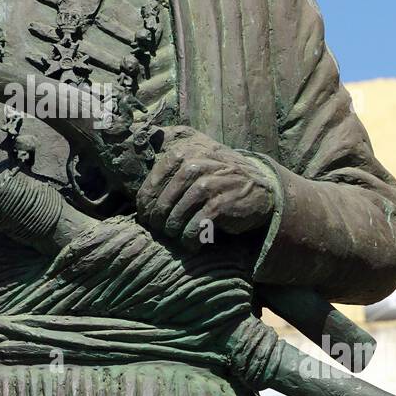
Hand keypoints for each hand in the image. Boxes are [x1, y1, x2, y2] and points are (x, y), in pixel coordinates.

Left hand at [136, 126, 274, 250]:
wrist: (260, 188)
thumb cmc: (219, 176)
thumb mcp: (196, 154)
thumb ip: (169, 153)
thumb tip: (135, 152)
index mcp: (183, 151)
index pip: (150, 186)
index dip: (146, 206)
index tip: (149, 217)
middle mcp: (194, 165)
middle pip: (161, 205)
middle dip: (158, 223)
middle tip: (163, 231)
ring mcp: (208, 185)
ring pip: (175, 219)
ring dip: (174, 233)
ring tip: (178, 237)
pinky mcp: (219, 205)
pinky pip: (193, 230)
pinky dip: (190, 241)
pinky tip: (193, 243)